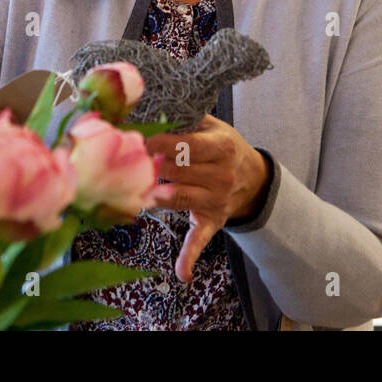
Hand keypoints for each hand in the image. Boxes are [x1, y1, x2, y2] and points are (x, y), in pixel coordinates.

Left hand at [144, 114, 269, 282]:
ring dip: (157, 196)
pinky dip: (189, 258)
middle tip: (128, 160)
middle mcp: (221, 175)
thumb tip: (155, 107)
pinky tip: (182, 274)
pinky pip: (200, 241)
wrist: (253, 177)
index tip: (139, 139)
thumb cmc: (224, 146)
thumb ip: (189, 117)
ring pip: (180, 198)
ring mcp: (216, 201)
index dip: (161, 143)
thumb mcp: (215, 126)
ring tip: (137, 191)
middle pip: (179, 170)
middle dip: (152, 165)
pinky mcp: (211, 222)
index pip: (187, 145)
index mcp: (222, 147)